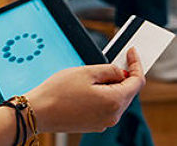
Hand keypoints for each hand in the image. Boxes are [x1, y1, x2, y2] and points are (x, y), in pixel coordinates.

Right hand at [26, 48, 144, 132]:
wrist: (40, 111)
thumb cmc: (58, 92)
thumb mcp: (85, 72)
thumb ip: (108, 70)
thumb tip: (121, 71)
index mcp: (114, 101)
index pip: (136, 82)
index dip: (136, 64)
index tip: (131, 53)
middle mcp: (112, 116)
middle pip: (127, 92)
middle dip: (123, 75)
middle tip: (114, 58)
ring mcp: (103, 122)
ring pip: (116, 99)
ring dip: (111, 85)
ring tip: (94, 73)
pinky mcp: (93, 124)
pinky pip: (105, 106)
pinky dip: (103, 94)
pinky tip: (88, 86)